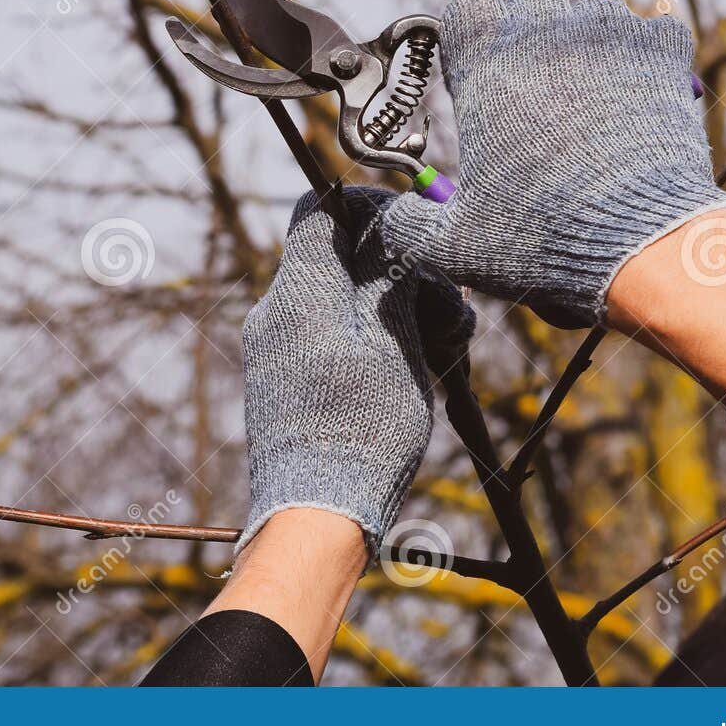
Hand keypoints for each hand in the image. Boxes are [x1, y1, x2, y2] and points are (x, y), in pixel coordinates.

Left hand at [239, 186, 473, 555]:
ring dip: (398, 313)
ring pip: (344, 301)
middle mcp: (276, 311)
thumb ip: (386, 270)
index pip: (319, 209)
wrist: (315, 517)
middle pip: (341, 258)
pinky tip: (419, 373)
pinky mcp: (284, 382)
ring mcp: (276, 349)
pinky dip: (376, 343)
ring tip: (446, 353)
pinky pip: (332, 339)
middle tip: (449, 314)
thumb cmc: (359, 428)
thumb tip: (387, 220)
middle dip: (401, 274)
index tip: (416, 236)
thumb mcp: (391, 337)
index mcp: (297, 289)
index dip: (370, 209)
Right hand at [382, 0, 725, 326]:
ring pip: (593, 8)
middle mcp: (543, 36)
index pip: (468, 5)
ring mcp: (608, 37)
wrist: (643, 245)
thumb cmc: (543, 238)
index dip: (471, 34)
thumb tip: (394, 215)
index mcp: (486, 65)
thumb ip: (410, 223)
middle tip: (536, 85)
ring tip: (590, 91)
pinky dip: (645, 51)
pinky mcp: (662, 53)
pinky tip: (639, 92)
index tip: (478, 68)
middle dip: (530, 30)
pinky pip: (651, 26)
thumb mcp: (453, 244)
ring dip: (586, 38)